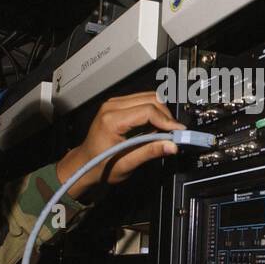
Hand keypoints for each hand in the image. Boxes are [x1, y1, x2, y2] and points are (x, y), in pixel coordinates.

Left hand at [55, 91, 183, 197]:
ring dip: (161, 112)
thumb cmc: (100, 166)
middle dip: (166, 115)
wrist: (85, 164)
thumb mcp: (126, 163)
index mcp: (111, 120)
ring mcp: (114, 103)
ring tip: (166, 131)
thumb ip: (150, 152)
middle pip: (150, 99)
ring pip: (148, 97)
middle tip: (175, 132)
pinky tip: (156, 126)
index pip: (147, 110)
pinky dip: (154, 111)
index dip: (166, 120)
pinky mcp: (118, 105)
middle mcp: (112, 107)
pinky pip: (142, 100)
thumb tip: (172, 145)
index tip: (179, 131)